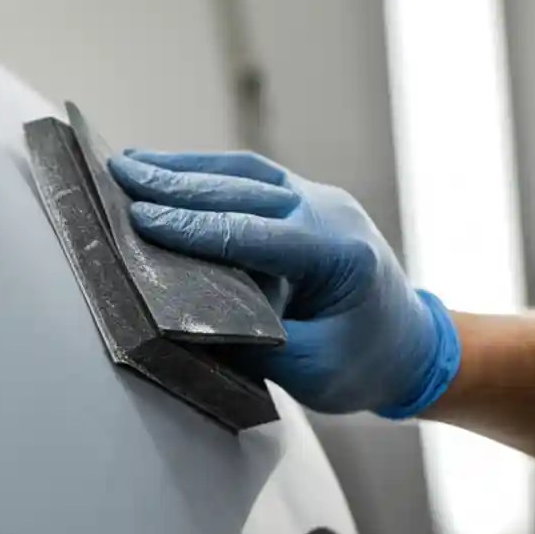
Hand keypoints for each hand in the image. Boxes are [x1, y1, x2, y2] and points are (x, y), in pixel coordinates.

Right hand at [107, 149, 459, 416]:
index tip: (140, 219)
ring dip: (184, 167)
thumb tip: (184, 322)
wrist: (414, 348)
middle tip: (119, 174)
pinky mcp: (305, 202)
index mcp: (340, 255)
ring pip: (244, 172)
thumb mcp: (310, 370)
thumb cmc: (366, 364)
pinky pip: (252, 179)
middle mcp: (331, 214)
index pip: (252, 233)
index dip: (191, 227)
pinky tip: (168, 171)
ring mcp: (320, 201)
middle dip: (175, 181)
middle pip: (242, 189)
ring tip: (131, 163)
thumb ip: (251, 342)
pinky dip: (205, 174)